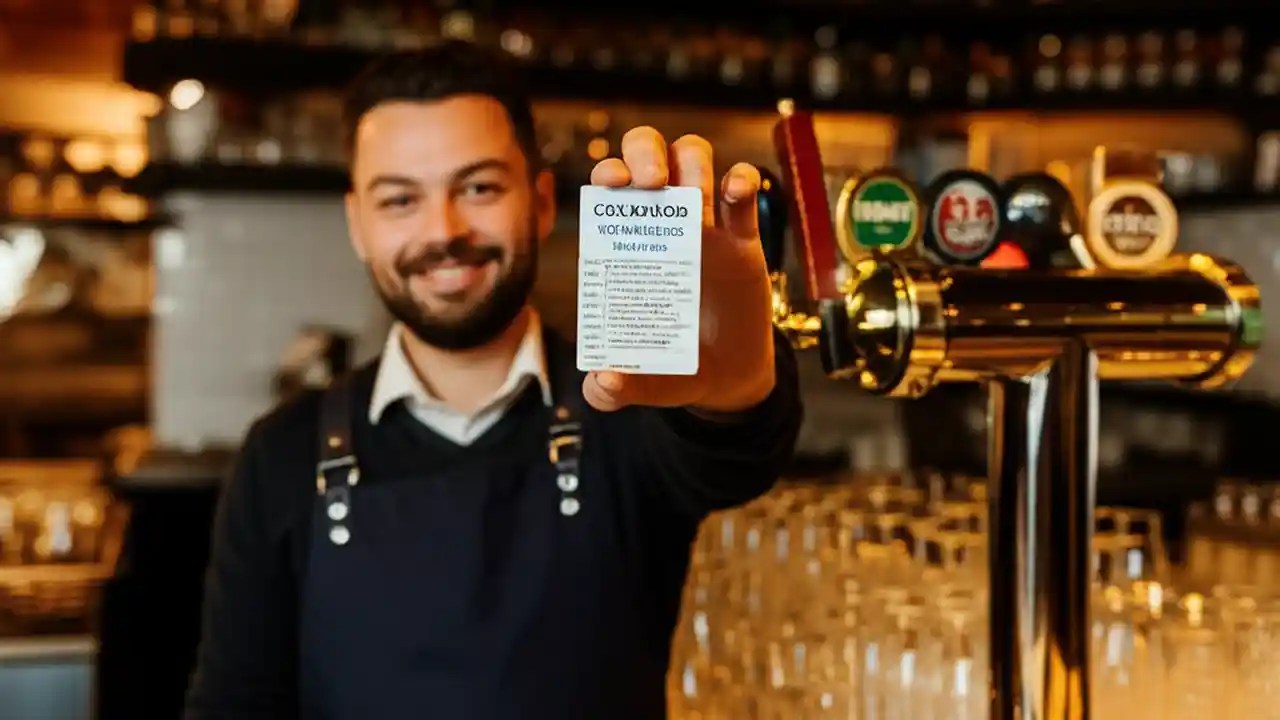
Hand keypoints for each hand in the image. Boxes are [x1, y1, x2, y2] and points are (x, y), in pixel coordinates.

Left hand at [582, 127, 776, 414]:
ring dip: (692, 162)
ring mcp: (704, 228)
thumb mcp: (642, 385)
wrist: (727, 380)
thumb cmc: (674, 370)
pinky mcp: (744, 240)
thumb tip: (604, 382)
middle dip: (646, 152)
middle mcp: (661, 226)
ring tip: (695, 201)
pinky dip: (743, 179)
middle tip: (653, 182)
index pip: (610, 187)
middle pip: (650, 153)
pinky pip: (745, 192)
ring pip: (694, 159)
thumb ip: (613, 392)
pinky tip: (737, 191)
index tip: (613, 185)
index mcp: (627, 246)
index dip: (608, 173)